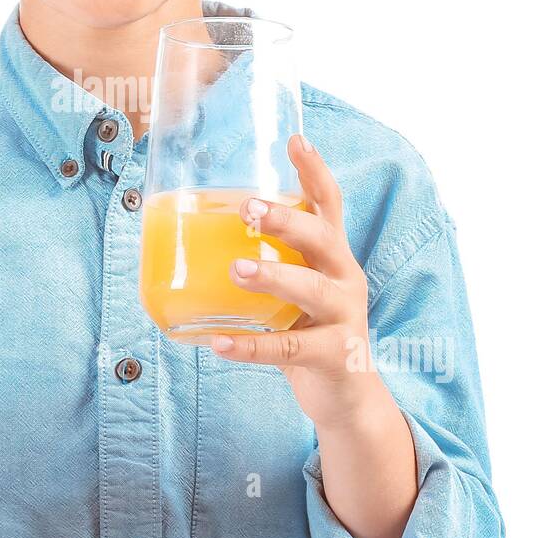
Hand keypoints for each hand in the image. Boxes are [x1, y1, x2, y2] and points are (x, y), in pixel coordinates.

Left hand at [214, 132, 378, 429]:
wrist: (348, 398)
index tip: (295, 139)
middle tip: (248, 208)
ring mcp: (344, 318)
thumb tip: (188, 246)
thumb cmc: (309, 332)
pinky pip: (290, 348)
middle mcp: (345, 279)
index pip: (329, 205)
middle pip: (323, 238)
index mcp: (334, 257)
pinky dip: (251, 346)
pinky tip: (219, 344)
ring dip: (273, 277)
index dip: (314, 171)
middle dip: (287, 221)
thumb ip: (263, 267)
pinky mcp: (334, 356)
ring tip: (237, 269)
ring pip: (311, 290)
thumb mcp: (296, 293)